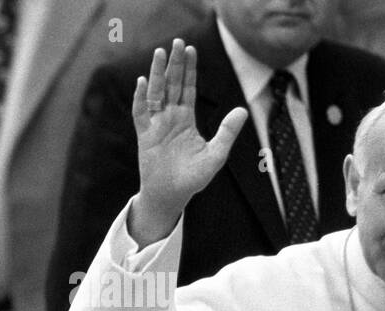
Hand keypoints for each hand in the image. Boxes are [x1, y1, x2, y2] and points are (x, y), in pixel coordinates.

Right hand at [129, 38, 247, 244]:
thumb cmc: (194, 178)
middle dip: (174, 64)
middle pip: (171, 85)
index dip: (189, 70)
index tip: (190, 50)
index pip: (187, 88)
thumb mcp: (216, 155)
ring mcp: (156, 124)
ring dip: (157, 73)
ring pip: (155, 93)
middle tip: (176, 42)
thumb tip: (243, 110)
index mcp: (186, 119)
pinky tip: (143, 82)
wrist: (172, 196)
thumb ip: (227, 132)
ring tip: (159, 53)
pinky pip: (141, 112)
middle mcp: (170, 118)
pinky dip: (141, 97)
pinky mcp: (145, 135)